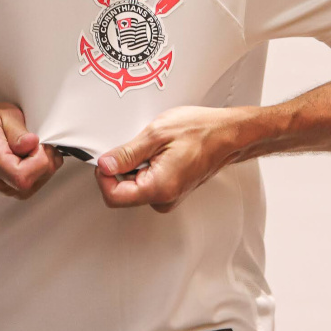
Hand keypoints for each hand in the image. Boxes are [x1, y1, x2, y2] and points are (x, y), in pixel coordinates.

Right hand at [0, 103, 62, 198]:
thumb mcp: (1, 114)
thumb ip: (18, 130)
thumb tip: (32, 143)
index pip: (21, 176)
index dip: (39, 161)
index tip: (39, 144)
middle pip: (29, 184)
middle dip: (44, 162)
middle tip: (40, 143)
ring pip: (33, 187)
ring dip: (42, 168)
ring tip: (34, 149)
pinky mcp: (6, 189)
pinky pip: (30, 187)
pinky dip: (37, 172)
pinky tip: (31, 158)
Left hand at [96, 107, 255, 212]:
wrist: (227, 134)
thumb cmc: (201, 131)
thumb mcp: (156, 134)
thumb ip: (126, 153)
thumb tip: (104, 165)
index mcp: (158, 189)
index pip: (113, 197)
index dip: (104, 176)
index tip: (107, 158)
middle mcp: (164, 199)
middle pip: (122, 193)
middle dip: (121, 169)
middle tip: (137, 147)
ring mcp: (169, 197)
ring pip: (134, 188)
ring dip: (135, 167)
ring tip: (154, 148)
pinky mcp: (171, 191)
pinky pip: (147, 184)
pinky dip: (146, 168)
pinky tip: (160, 153)